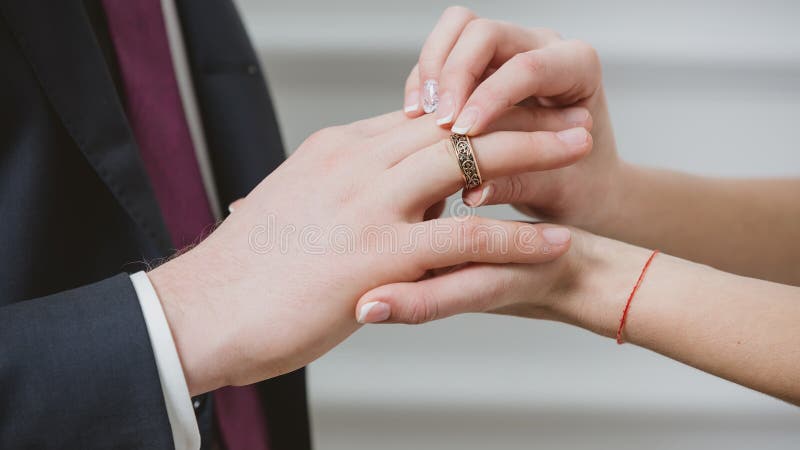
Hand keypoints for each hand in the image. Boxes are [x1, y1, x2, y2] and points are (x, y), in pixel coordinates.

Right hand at [148, 110, 591, 394]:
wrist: (202, 311)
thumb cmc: (244, 269)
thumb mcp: (293, 205)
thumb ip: (337, 190)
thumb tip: (367, 193)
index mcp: (336, 149)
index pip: (419, 116)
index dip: (472, 111)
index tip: (511, 112)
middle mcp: (356, 164)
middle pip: (453, 123)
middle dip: (515, 114)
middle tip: (562, 112)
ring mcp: (369, 206)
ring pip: (469, 162)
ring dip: (532, 154)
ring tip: (579, 151)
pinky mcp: (379, 256)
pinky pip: (467, 236)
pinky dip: (517, 236)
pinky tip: (553, 239)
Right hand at [405, 7, 623, 229]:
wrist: (583, 185)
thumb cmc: (581, 187)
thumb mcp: (555, 193)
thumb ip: (517, 185)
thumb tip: (474, 193)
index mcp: (577, 69)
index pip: (527, 67)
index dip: (490, 97)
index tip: (464, 133)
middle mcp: (543, 48)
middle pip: (485, 33)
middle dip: (455, 75)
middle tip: (443, 124)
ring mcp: (510, 51)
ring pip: (458, 28)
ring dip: (434, 69)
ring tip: (424, 116)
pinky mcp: (481, 64)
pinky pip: (443, 53)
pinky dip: (425, 81)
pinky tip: (418, 119)